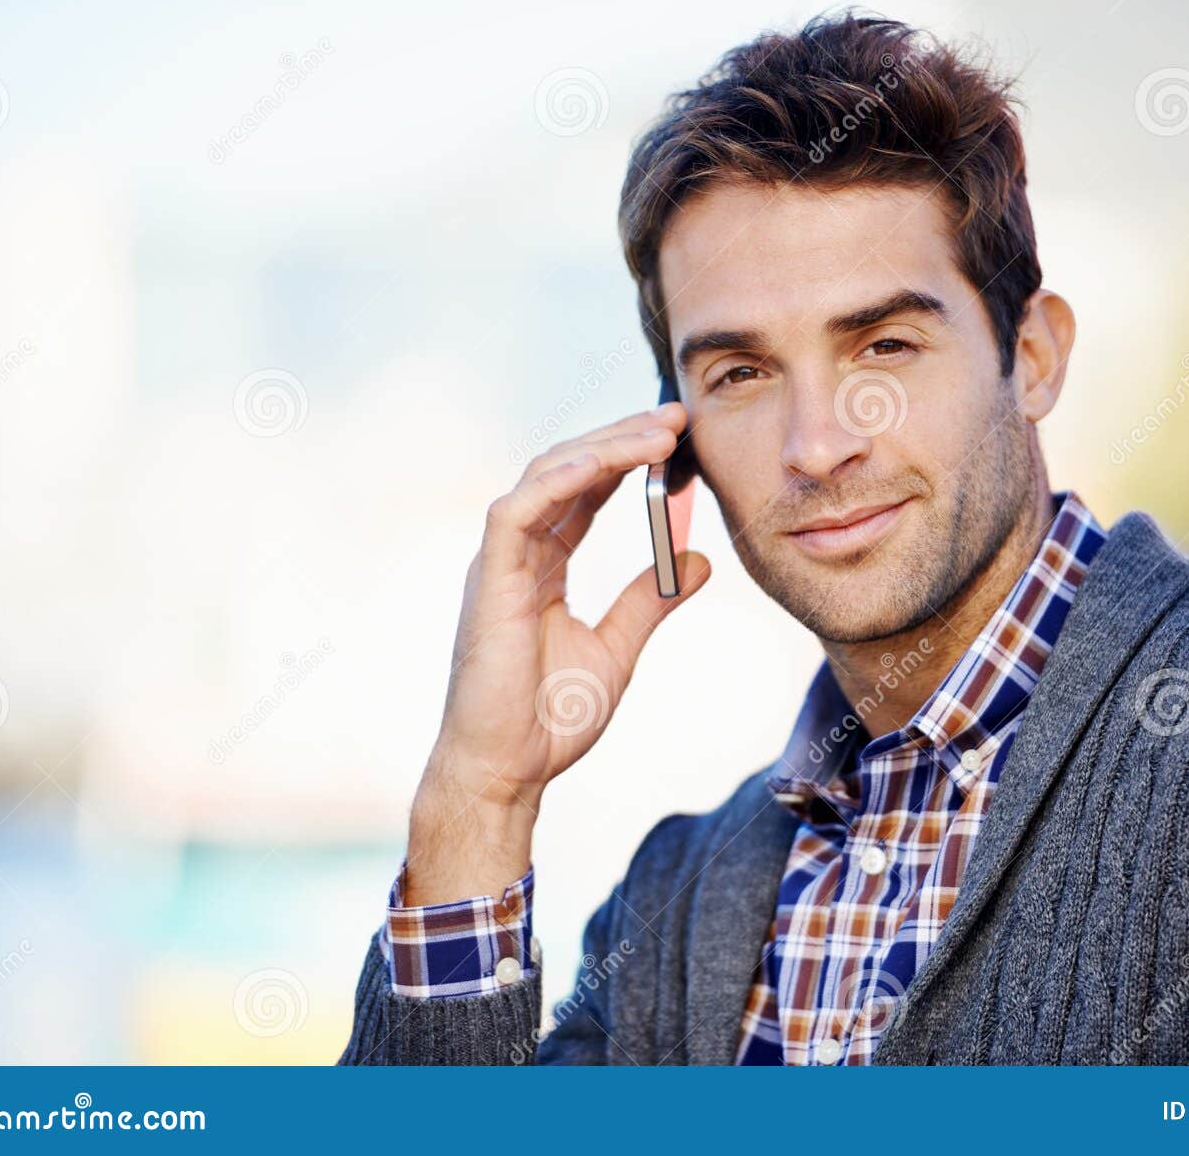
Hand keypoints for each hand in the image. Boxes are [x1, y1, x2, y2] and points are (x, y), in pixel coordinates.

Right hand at [404, 400, 710, 902]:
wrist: (508, 771)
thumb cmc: (548, 720)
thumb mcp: (618, 650)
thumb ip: (650, 600)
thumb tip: (700, 562)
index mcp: (542, 566)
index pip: (585, 491)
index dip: (627, 458)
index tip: (678, 438)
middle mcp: (517, 554)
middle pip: (567, 470)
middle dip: (621, 437)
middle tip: (678, 417)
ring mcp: (499, 563)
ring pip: (546, 476)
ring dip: (604, 448)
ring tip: (659, 433)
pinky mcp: (489, 579)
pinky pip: (520, 510)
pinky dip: (563, 480)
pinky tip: (607, 464)